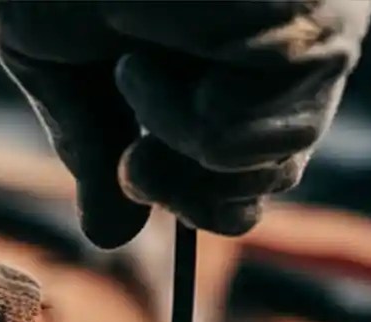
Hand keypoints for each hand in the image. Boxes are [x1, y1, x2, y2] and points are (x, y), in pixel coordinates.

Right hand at [0, 0, 370, 246]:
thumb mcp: (63, 70)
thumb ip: (95, 150)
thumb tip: (111, 239)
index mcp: (241, 48)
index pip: (257, 160)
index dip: (201, 192)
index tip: (135, 168)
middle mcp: (286, 41)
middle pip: (273, 176)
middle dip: (192, 192)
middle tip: (133, 158)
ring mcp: (307, 37)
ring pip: (269, 171)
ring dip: (175, 148)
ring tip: (134, 71)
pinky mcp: (307, 33)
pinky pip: (239, 145)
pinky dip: (174, 123)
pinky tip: (144, 57)